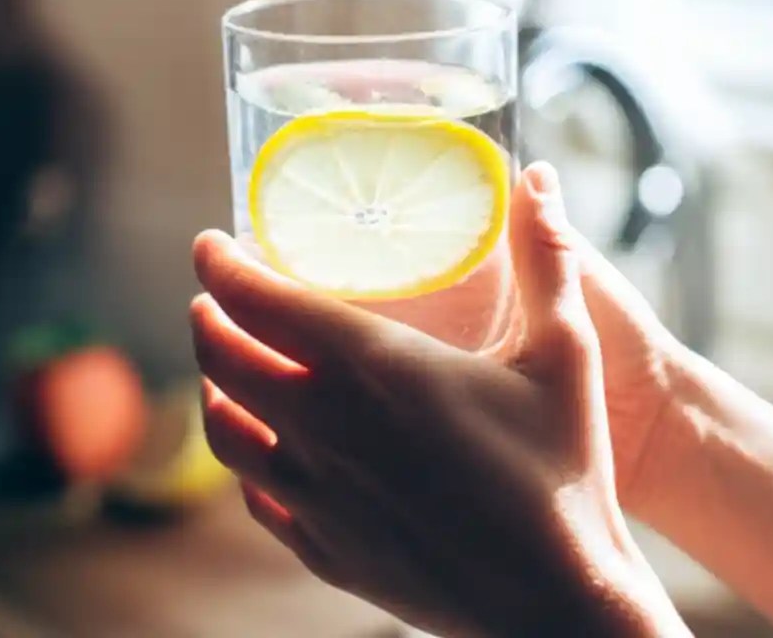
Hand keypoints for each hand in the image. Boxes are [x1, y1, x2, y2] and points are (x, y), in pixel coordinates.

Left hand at [190, 164, 684, 636]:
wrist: (556, 600)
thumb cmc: (564, 472)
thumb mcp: (565, 354)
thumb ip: (548, 260)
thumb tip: (541, 177)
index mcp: (373, 368)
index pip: (258, 300)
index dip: (220, 265)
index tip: (210, 245)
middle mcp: (324, 428)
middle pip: (224, 360)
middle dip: (208, 317)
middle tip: (213, 297)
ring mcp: (316, 497)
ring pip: (224, 432)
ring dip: (212, 388)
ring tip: (223, 367)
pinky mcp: (324, 550)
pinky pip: (256, 497)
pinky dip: (244, 459)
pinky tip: (262, 451)